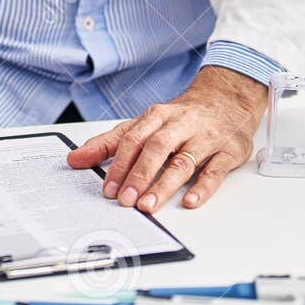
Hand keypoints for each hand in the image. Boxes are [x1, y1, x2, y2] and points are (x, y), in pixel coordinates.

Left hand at [67, 67, 267, 212]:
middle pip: (157, 148)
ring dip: (164, 185)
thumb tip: (75, 159)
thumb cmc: (181, 117)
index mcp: (158, 116)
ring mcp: (206, 138)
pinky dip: (203, 187)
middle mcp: (181, 125)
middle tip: (125, 199)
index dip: (119, 164)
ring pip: (184, 161)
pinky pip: (216, 170)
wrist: (227, 98)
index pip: (134, 139)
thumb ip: (110, 142)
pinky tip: (189, 201)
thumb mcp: (144, 123)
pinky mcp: (228, 151)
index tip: (108, 188)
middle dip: (139, 175)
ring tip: (148, 205)